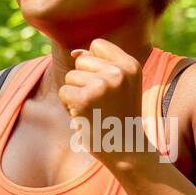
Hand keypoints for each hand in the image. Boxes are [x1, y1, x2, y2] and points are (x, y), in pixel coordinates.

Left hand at [58, 38, 145, 165]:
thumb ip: (100, 63)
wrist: (126, 149)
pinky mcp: (85, 99)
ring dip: (76, 95)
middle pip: (81, 60)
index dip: (94, 64)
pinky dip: (69, 106)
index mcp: (131, 65)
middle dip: (83, 81)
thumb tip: (74, 52)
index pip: (97, 45)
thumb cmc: (119, 116)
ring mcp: (102, 85)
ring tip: (94, 110)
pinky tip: (85, 117)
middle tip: (100, 102)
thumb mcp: (121, 84)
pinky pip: (64, 92)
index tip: (106, 86)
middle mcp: (119, 72)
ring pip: (70, 77)